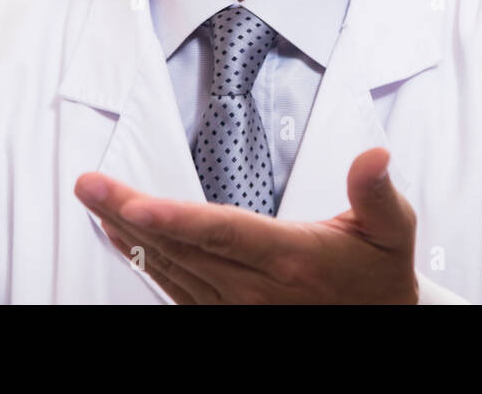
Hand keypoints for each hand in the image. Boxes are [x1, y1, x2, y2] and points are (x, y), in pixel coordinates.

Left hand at [75, 147, 418, 303]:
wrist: (381, 325)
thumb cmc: (379, 275)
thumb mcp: (392, 231)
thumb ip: (377, 193)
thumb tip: (374, 156)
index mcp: (292, 260)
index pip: (225, 234)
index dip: (176, 220)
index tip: (136, 204)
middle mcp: (257, 290)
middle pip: (182, 247)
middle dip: (129, 214)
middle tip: (89, 184)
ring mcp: (237, 307)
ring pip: (170, 267)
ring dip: (126, 233)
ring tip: (94, 199)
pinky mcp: (225, 314)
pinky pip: (174, 286)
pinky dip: (142, 258)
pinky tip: (119, 235)